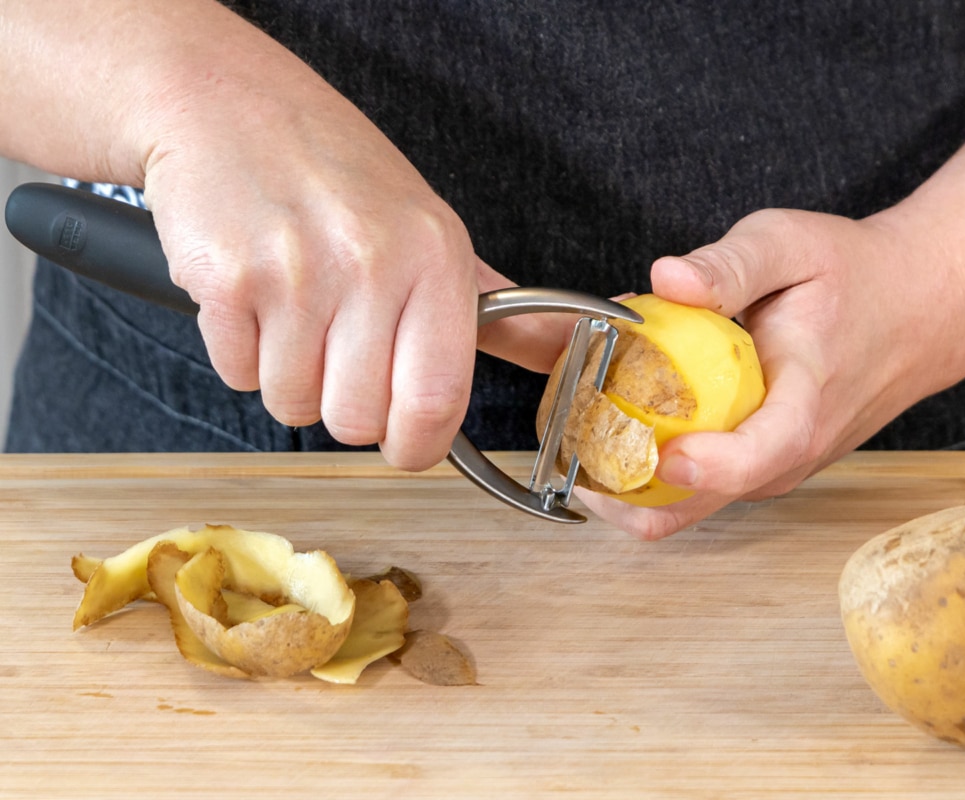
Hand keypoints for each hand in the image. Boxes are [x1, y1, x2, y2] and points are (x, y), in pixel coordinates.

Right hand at [134, 7, 488, 470]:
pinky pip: (238, 375)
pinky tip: (255, 294)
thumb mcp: (431, 228)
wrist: (223, 98)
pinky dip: (241, 352)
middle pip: (357, 421)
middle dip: (343, 405)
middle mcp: (372, 262)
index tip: (406, 442)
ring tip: (293, 306)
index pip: (437, 399)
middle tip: (337, 346)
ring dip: (289, 376)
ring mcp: (296, 272)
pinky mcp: (226, 280)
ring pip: (293, 406)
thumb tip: (570, 351)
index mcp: (435, 255)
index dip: (417, 444)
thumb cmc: (333, 169)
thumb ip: (499, 310)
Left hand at [572, 208, 954, 538]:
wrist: (917, 309)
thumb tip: (666, 279)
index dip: (702, 466)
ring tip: (583, 422)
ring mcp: (775, 471)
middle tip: (565, 442)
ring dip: (631, 477)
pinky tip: (626, 419)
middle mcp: (788, 455)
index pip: (757, 456)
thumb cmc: (854, 276)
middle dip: (623, 487)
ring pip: (690, 502)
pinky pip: (699, 487)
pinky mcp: (763, 471)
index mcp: (804, 403)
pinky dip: (654, 466)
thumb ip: (729, 264)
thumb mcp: (790, 244)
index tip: (656, 450)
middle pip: (699, 503)